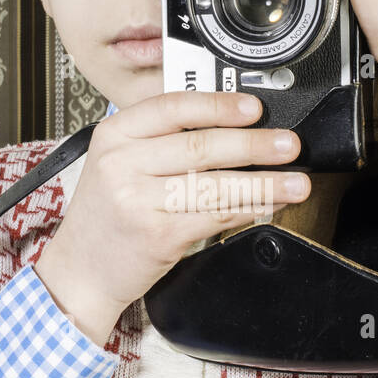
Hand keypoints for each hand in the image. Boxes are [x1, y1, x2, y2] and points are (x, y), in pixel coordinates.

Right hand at [33, 92, 309, 346]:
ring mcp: (138, 200)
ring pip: (214, 184)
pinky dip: (248, 209)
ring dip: (263, 182)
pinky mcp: (157, 235)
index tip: (254, 108)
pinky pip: (214, 216)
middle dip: (254, 144)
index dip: (219, 106)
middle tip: (289, 144)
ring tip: (296, 181)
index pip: (174, 108)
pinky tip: (268, 205)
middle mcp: (122, 163)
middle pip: (200, 146)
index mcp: (114, 135)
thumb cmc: (107, 217)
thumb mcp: (118, 164)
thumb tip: (229, 125)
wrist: (80, 271)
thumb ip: (160, 141)